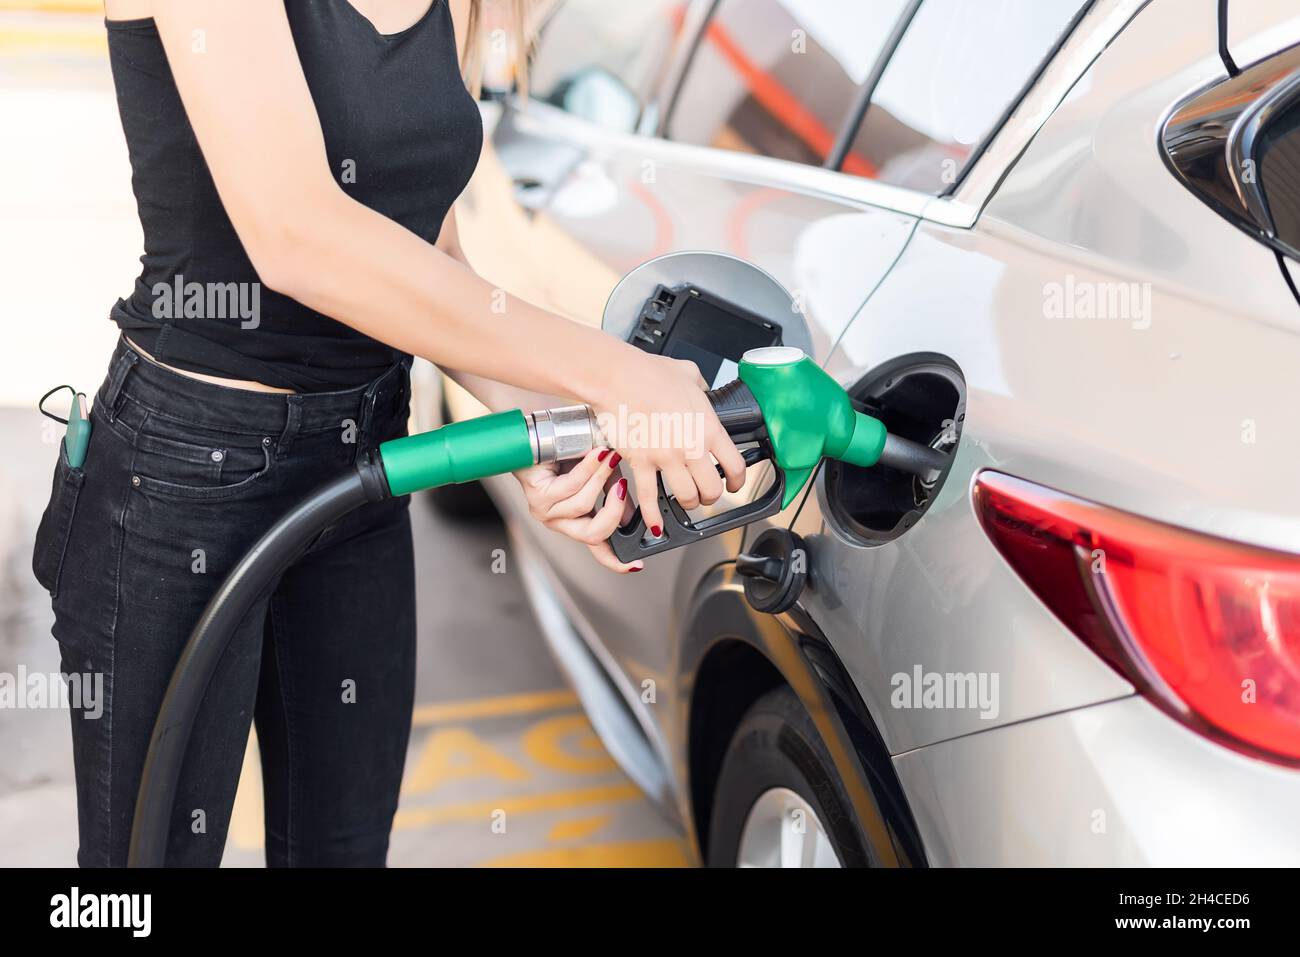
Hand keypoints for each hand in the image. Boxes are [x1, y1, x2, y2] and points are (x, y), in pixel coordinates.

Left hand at [516, 447, 642, 572]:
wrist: (539, 432)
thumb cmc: (568, 451)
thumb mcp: (602, 475)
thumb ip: (615, 497)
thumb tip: (631, 519)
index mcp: (577, 520)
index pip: (598, 548)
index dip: (616, 560)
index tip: (636, 565)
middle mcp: (560, 521)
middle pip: (592, 535)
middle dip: (613, 511)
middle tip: (622, 488)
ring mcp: (546, 511)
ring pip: (583, 507)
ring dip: (601, 479)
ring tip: (611, 456)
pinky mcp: (538, 496)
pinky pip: (571, 487)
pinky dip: (589, 469)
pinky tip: (598, 455)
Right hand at [586, 349, 745, 539]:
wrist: (617, 377)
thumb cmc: (649, 373)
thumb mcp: (689, 374)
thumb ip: (702, 389)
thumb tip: (703, 392)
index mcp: (708, 426)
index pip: (736, 465)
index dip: (739, 481)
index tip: (735, 484)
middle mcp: (691, 446)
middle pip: (712, 489)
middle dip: (711, 495)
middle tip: (706, 493)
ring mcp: (665, 458)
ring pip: (686, 498)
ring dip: (687, 503)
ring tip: (685, 500)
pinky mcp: (640, 463)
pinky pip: (649, 498)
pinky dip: (653, 516)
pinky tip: (656, 524)